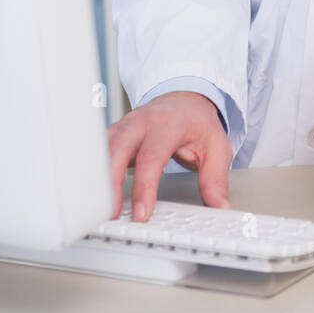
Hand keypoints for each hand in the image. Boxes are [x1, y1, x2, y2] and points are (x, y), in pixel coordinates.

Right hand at [106, 91, 232, 221]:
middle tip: (111, 214)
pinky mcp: (114, 133)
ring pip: (102, 149)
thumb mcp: (217, 148)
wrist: (187, 98)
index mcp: (168, 124)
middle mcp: (142, 122)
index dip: (144, 187)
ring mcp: (125, 126)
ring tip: (98, 208)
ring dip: (98, 178)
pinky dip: (94, 171)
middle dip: (110, 184)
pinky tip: (93, 191)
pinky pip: (99, 151)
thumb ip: (215, 180)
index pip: (152, 157)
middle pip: (118, 150)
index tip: (141, 213)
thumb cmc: (198, 123)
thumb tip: (220, 208)